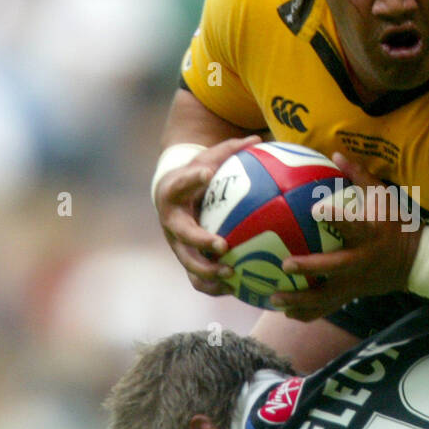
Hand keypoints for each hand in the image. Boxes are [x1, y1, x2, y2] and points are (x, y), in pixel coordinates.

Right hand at [155, 135, 261, 294]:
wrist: (170, 197)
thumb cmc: (195, 174)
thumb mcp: (207, 159)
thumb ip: (229, 150)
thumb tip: (258, 138)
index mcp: (173, 193)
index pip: (179, 183)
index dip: (192, 179)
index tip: (207, 174)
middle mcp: (171, 222)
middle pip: (181, 235)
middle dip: (200, 241)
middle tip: (223, 244)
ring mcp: (177, 245)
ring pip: (188, 263)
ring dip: (207, 272)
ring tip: (232, 274)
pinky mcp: (187, 260)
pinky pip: (199, 280)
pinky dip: (215, 287)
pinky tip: (239, 289)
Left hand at [271, 152, 421, 320]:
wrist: (417, 261)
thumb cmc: (397, 224)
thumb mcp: (384, 198)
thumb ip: (359, 177)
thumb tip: (336, 153)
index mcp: (369, 233)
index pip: (352, 223)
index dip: (335, 217)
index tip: (314, 210)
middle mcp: (361, 260)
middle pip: (333, 267)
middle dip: (309, 268)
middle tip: (284, 265)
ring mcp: (356, 282)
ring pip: (327, 296)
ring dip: (300, 300)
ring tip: (274, 298)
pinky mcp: (353, 295)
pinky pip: (327, 308)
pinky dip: (307, 313)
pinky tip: (286, 313)